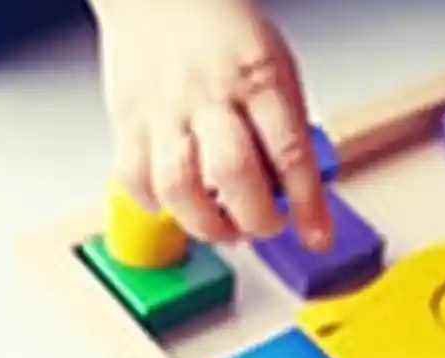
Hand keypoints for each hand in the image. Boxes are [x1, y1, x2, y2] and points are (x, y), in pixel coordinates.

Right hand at [96, 0, 329, 246]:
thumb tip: (297, 192)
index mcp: (259, 78)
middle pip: (233, 173)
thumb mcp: (278, 69)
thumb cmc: (227, 32)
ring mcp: (165, 108)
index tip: (316, 237)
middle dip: (256, 218)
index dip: (307, 205)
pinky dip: (157, 204)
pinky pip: (135, 176)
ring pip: (179, 184)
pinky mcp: (127, 117)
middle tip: (266, 226)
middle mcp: (210, 94)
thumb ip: (285, 128)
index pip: (289, 153)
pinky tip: (178, 204)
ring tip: (224, 228)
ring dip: (206, 223)